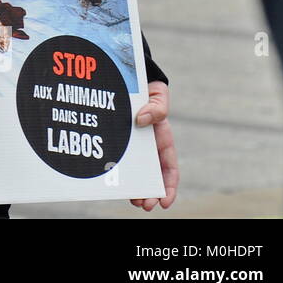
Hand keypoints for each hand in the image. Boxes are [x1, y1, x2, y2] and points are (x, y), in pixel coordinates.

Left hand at [129, 81, 177, 211]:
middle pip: (152, 176)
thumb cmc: (146, 87)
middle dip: (151, 193)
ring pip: (135, 172)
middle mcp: (148, 146)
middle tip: (144, 205)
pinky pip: (117, 160)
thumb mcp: (158, 95)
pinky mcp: (116, 141)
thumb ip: (157, 107)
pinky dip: (118, 173)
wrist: (126, 77)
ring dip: (135, 188)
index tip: (165, 201)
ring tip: (132, 201)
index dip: (169, 186)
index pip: (170, 169)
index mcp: (162, 139)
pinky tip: (113, 183)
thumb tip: (143, 119)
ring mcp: (131, 145)